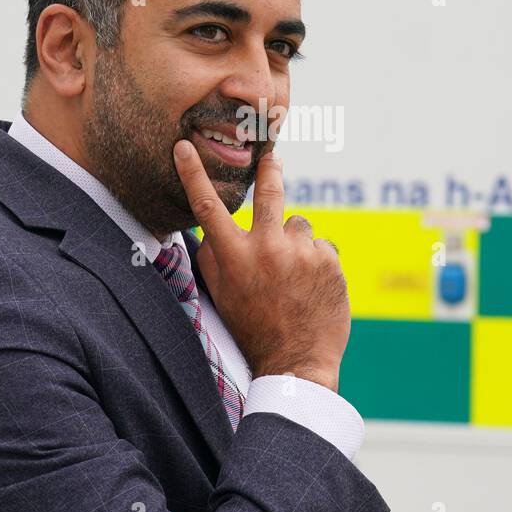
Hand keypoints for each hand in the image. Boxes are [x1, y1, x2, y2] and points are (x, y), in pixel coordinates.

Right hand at [172, 140, 349, 392]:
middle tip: (271, 156)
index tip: (182, 147)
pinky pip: (320, 246)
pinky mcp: (329, 260)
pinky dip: (316, 261)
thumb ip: (213, 258)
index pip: (207, 207)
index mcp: (234, 257)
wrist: (297, 364)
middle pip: (268, 192)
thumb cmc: (254, 329)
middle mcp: (267, 249)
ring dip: (294, 242)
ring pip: (298, 225)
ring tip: (293, 276)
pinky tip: (311, 287)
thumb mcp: (222, 296)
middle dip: (269, 169)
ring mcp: (301, 252)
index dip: (192, 173)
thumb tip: (208, 228)